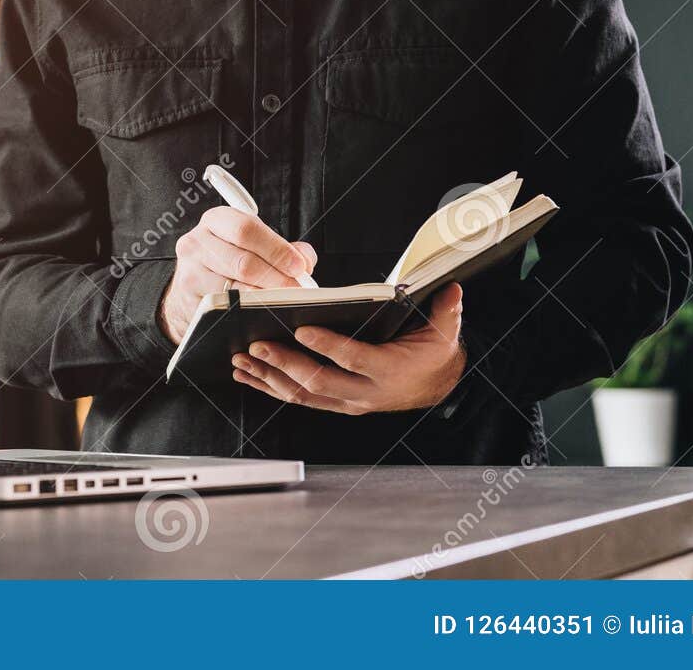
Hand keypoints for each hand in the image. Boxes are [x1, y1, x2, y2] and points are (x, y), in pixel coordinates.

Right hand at [160, 207, 317, 344]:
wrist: (192, 288)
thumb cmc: (227, 262)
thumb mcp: (252, 245)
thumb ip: (282, 248)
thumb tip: (305, 260)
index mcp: (217, 220)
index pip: (247, 229)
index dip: (277, 249)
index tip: (299, 266)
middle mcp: (197, 242)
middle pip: (243, 261)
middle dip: (277, 278)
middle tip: (297, 289)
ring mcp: (190, 271)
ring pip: (235, 287)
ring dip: (266, 297)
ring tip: (285, 301)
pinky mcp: (188, 298)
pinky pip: (224, 306)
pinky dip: (247, 310)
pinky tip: (261, 312)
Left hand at [230, 282, 466, 413]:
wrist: (434, 385)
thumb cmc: (431, 354)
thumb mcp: (443, 331)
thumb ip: (445, 310)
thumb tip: (451, 288)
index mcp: (388, 371)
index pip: (353, 359)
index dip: (327, 346)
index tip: (302, 329)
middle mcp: (365, 392)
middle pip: (319, 381)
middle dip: (284, 363)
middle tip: (257, 345)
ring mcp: (347, 402)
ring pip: (303, 395)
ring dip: (269, 378)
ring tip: (242, 361)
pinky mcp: (335, 404)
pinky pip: (298, 399)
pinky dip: (270, 388)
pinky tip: (248, 377)